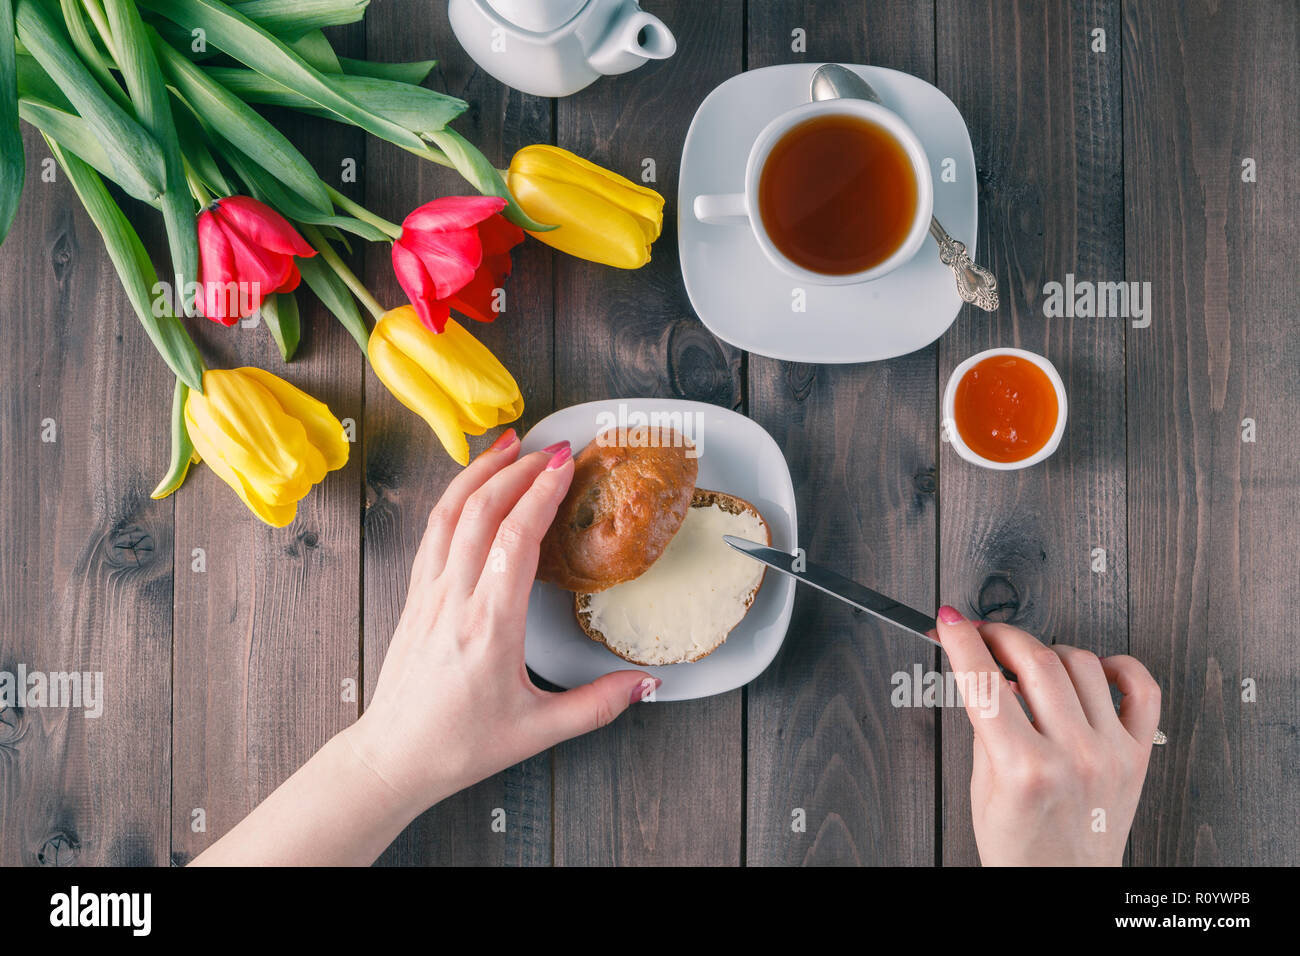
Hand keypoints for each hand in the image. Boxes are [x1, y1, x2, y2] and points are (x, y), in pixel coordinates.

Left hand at [344, 430, 658, 814]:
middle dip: (518, 470)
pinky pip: (433, 532)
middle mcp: (455, 599)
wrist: (394, 756)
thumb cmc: (460, 744)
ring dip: (480, 472)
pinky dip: (454, 496)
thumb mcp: (538, 731)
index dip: (540, 494)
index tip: (564, 464)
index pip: (515, 539)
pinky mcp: (416, 595)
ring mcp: (429, 593)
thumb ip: (596, 705)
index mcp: (490, 625)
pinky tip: (470, 484)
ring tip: (509, 442)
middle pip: (481, 512)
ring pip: (449, 513)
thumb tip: (646, 684)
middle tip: (552, 446)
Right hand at [935, 607, 1160, 865]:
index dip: (961, 642)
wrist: (1061, 888)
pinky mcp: (1138, 756)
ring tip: (1028, 663)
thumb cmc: (1019, 851)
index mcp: (1024, 770)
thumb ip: (987, 728)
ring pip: (1081, 663)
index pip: (985, 682)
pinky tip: (1092, 668)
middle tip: (982, 635)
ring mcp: (1111, 754)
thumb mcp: (981, 791)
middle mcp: (1073, 757)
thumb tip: (989, 676)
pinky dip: (1117, 665)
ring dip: (1046, 650)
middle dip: (999, 636)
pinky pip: (1141, 687)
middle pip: (1035, 661)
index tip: (950, 622)